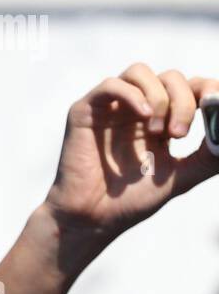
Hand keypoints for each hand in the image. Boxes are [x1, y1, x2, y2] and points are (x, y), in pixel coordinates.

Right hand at [43, 64, 218, 243]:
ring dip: (158, 97)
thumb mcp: (180, 177)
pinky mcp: (86, 111)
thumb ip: (209, 155)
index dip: (208, 90)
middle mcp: (136, 108)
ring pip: (141, 72)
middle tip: (178, 135)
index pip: (191, 87)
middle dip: (183, 102)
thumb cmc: (131, 202)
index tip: (215, 105)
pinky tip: (143, 117)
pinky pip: (112, 85)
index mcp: (160, 119)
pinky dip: (132, 95)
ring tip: (158, 131)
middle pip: (170, 77)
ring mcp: (111, 107)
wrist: (91, 221)